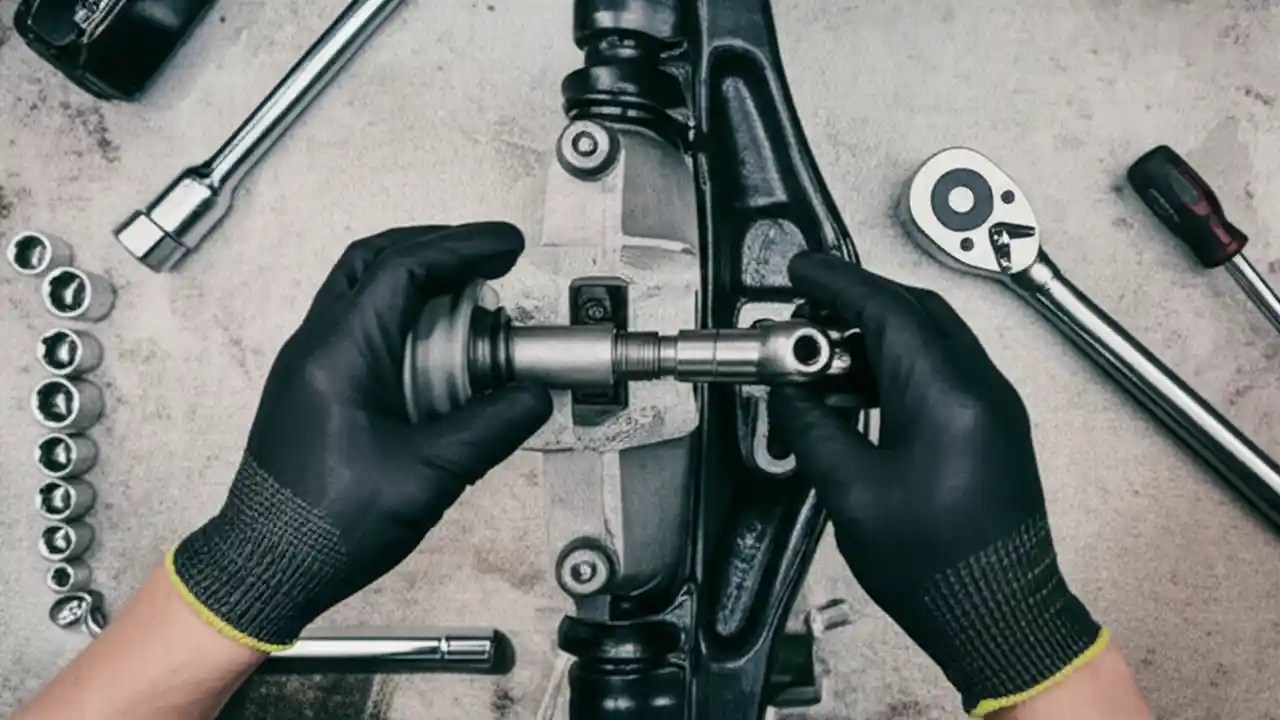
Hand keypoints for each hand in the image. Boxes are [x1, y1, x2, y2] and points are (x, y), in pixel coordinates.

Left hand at [168, 223, 551, 650]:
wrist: (266, 566)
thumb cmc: (330, 525)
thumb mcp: (428, 475)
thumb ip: (489, 428)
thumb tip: (533, 396)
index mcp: (341, 352)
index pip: (406, 267)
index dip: (464, 248)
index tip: (508, 247)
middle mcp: (316, 345)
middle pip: (374, 260)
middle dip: (437, 247)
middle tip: (488, 259)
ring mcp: (307, 364)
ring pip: (360, 288)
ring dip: (416, 279)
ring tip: (468, 299)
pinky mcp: (310, 387)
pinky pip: (355, 325)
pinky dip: (400, 316)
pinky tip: (434, 349)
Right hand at [771, 253, 1105, 716]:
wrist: (999, 617)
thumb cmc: (934, 566)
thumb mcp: (850, 493)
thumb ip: (813, 427)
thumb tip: (790, 390)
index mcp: (947, 396)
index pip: (888, 309)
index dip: (837, 283)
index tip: (800, 271)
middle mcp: (981, 389)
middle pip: (914, 314)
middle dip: (854, 304)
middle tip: (804, 311)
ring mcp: (993, 407)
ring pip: (930, 341)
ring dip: (875, 337)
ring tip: (823, 359)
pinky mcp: (993, 429)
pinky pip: (943, 372)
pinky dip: (898, 367)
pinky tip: (860, 393)